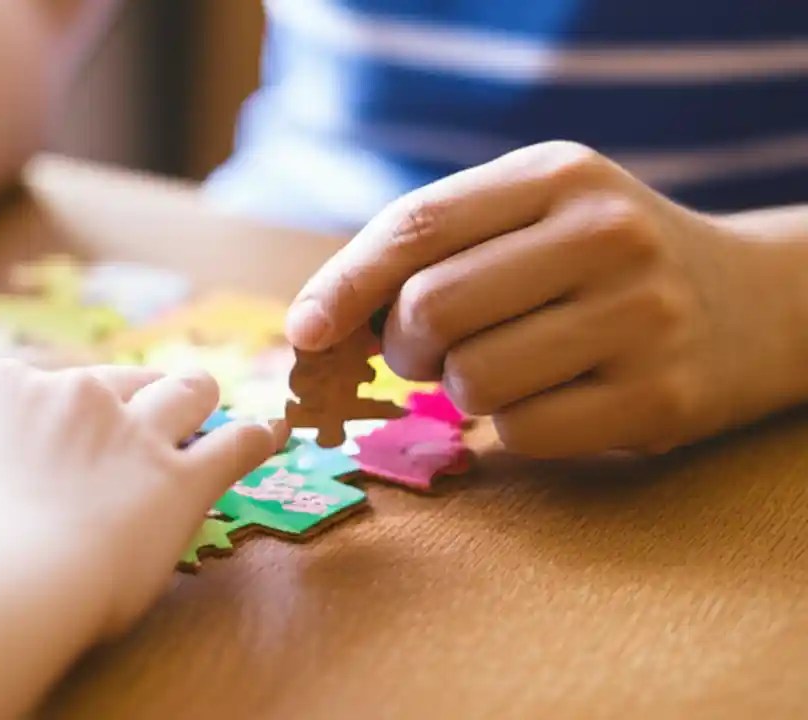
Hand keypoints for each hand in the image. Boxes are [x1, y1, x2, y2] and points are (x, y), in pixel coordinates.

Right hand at [0, 360, 283, 635]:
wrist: (12, 583)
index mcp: (5, 389)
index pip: (38, 383)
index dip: (51, 409)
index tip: (54, 436)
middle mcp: (74, 392)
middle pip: (121, 378)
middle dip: (133, 397)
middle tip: (139, 424)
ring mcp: (135, 428)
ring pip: (187, 389)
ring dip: (199, 395)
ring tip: (208, 401)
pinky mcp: (184, 474)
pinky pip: (237, 442)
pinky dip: (256, 438)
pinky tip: (269, 433)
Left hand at [287, 141, 807, 456]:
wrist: (756, 302)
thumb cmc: (603, 261)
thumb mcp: (535, 214)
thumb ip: (436, 247)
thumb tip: (317, 323)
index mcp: (557, 175)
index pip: (416, 227)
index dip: (343, 285)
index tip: (304, 332)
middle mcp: (604, 234)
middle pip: (432, 309)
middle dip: (405, 346)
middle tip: (425, 352)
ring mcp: (640, 317)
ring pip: (472, 380)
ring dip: (461, 391)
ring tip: (500, 369)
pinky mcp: (658, 398)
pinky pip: (523, 434)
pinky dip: (513, 429)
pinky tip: (553, 398)